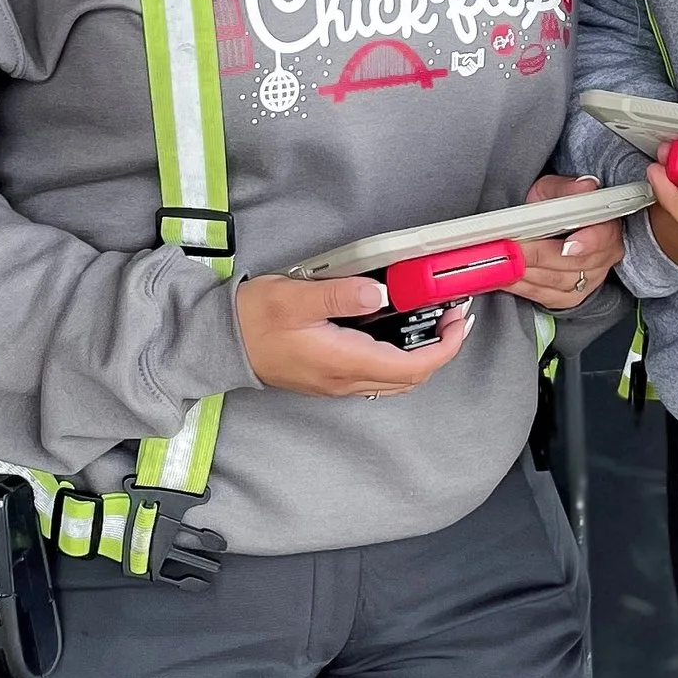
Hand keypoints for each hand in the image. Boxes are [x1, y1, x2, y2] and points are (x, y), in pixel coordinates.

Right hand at [234, 274, 472, 396]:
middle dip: (440, 350)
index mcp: (343, 361)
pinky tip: (398, 331)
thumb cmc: (253, 319)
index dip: (443, 348)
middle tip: (453, 316)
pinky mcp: (329, 378)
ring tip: (432, 322)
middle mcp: (344, 380)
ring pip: (395, 380)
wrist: (219, 343)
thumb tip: (379, 294)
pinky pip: (377, 376)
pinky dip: (400, 357)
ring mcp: (336, 383)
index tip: (458, 321)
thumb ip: (339, 295)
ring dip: (422, 356)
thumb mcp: (294, 296)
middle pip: (410, 378)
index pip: (411, 367)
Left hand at [513, 175, 627, 310]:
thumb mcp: (557, 189)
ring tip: (504, 260)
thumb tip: (584, 187)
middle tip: (514, 247)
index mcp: (607, 226)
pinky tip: (506, 276)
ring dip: (527, 271)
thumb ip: (567, 188)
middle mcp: (603, 257)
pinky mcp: (570, 296)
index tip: (567, 245)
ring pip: (557, 281)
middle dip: (539, 255)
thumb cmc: (556, 207)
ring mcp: (589, 279)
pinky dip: (522, 286)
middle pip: (573, 263)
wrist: (549, 226)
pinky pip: (546, 296)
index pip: (603, 237)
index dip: (587, 243)